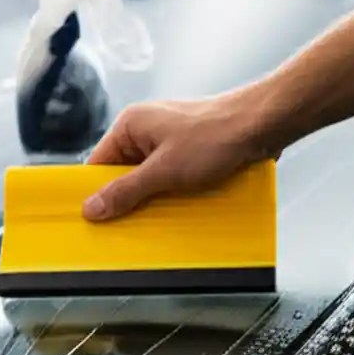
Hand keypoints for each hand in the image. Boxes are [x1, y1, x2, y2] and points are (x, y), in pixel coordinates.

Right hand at [81, 88, 276, 221]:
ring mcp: (169, 142)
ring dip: (153, 201)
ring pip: (149, 180)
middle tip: (125, 229)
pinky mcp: (189, 153)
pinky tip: (178, 212)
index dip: (95, 193)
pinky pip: (170, 180)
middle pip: (123, 175)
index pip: (98, 164)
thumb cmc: (215, 137)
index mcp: (131, 126)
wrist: (262, 125)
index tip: (92, 221)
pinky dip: (172, 196)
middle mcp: (146, 131)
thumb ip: (126, 191)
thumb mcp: (164, 171)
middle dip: (127, 201)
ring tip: (155, 222)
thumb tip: (91, 209)